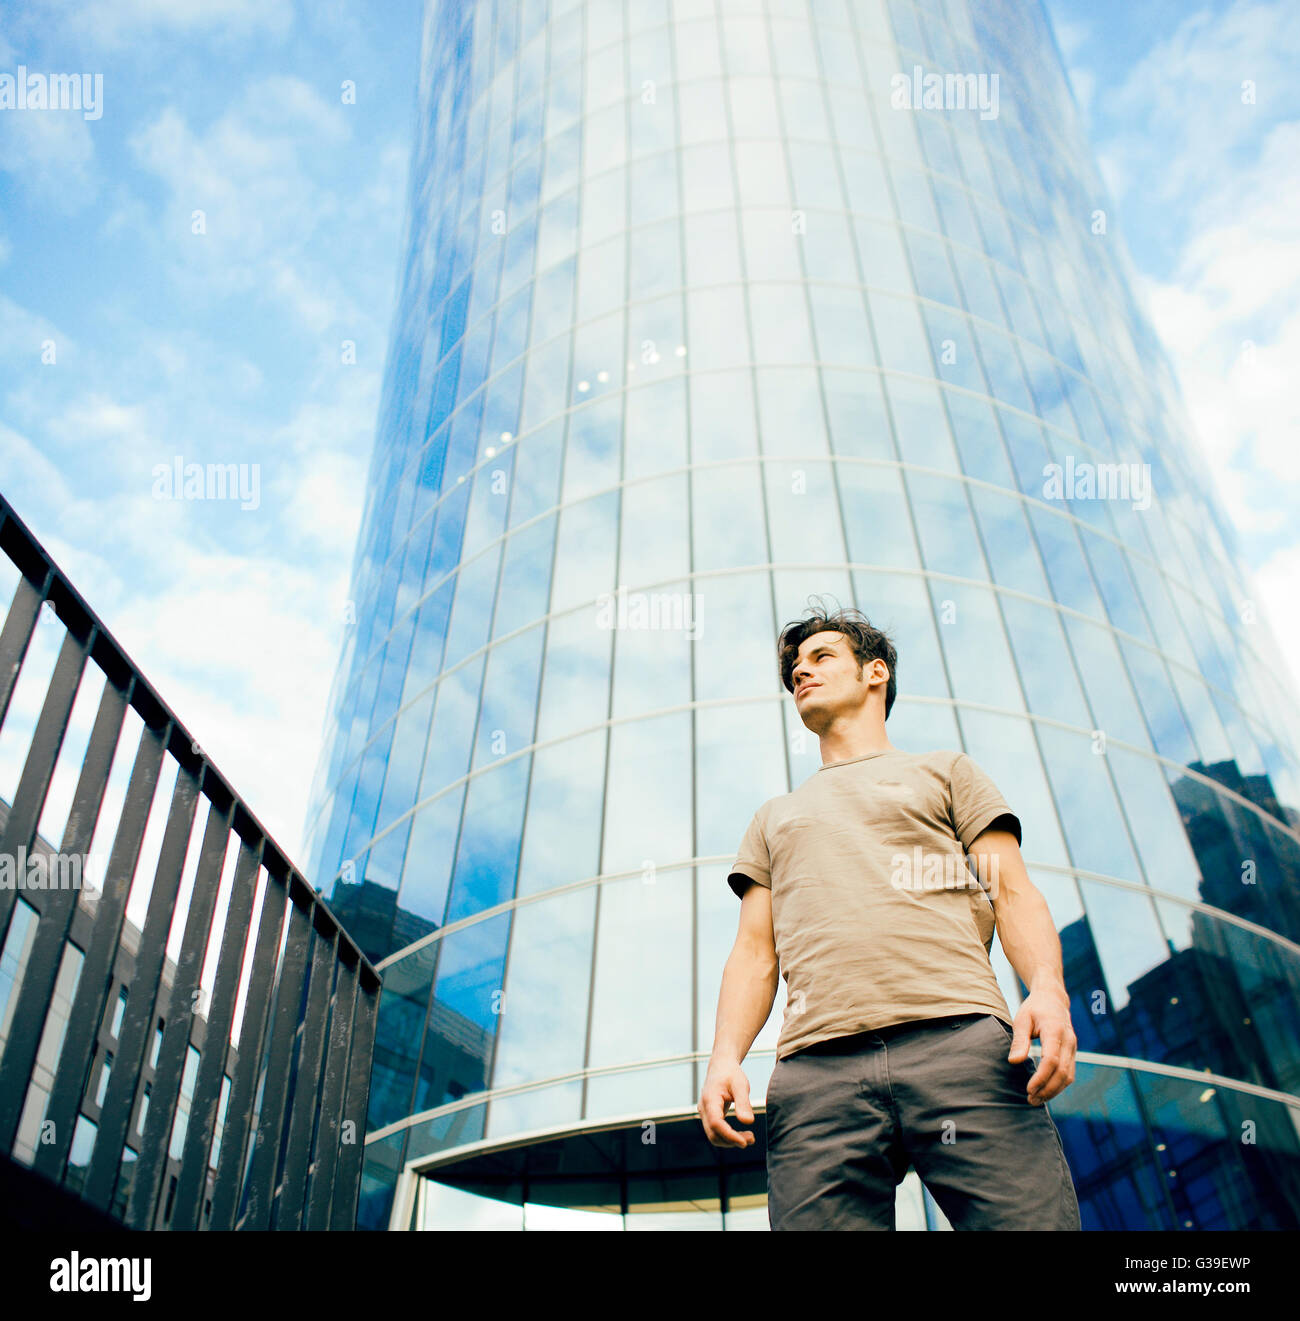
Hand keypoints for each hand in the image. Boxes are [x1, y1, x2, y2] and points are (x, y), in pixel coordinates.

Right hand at [698, 1061, 755, 1147]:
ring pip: (713, 1136)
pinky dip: (728, 1137)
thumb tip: (748, 1122)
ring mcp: (705, 1113)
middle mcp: (704, 1108)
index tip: (745, 1142)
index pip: (715, 1123)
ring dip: (730, 1141)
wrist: (721, 1066)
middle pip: (713, 1134)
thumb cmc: (731, 1073)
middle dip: (731, 1141)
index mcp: (710, 1099)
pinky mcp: (710, 1116)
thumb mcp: (741, 1085)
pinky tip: (742, 1135)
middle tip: (752, 1139)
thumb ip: (743, 1103)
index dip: (729, 1135)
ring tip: (750, 1138)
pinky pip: (716, 1131)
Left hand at [1009, 990, 1075, 1105]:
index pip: (1052, 1060)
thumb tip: (1014, 1062)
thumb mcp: (1021, 1019)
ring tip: (1036, 1100)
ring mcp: (1073, 1048)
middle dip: (1047, 1089)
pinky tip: (1046, 1091)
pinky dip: (1059, 1085)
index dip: (1041, 1077)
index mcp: (1055, 1030)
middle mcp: (1069, 1041)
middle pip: (1062, 1072)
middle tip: (1031, 1099)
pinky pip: (1069, 1073)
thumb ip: (1019, 1040)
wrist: (1052, 999)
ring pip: (1069, 1076)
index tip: (1029, 1089)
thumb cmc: (1034, 1009)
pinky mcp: (1072, 1053)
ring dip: (1054, 1090)